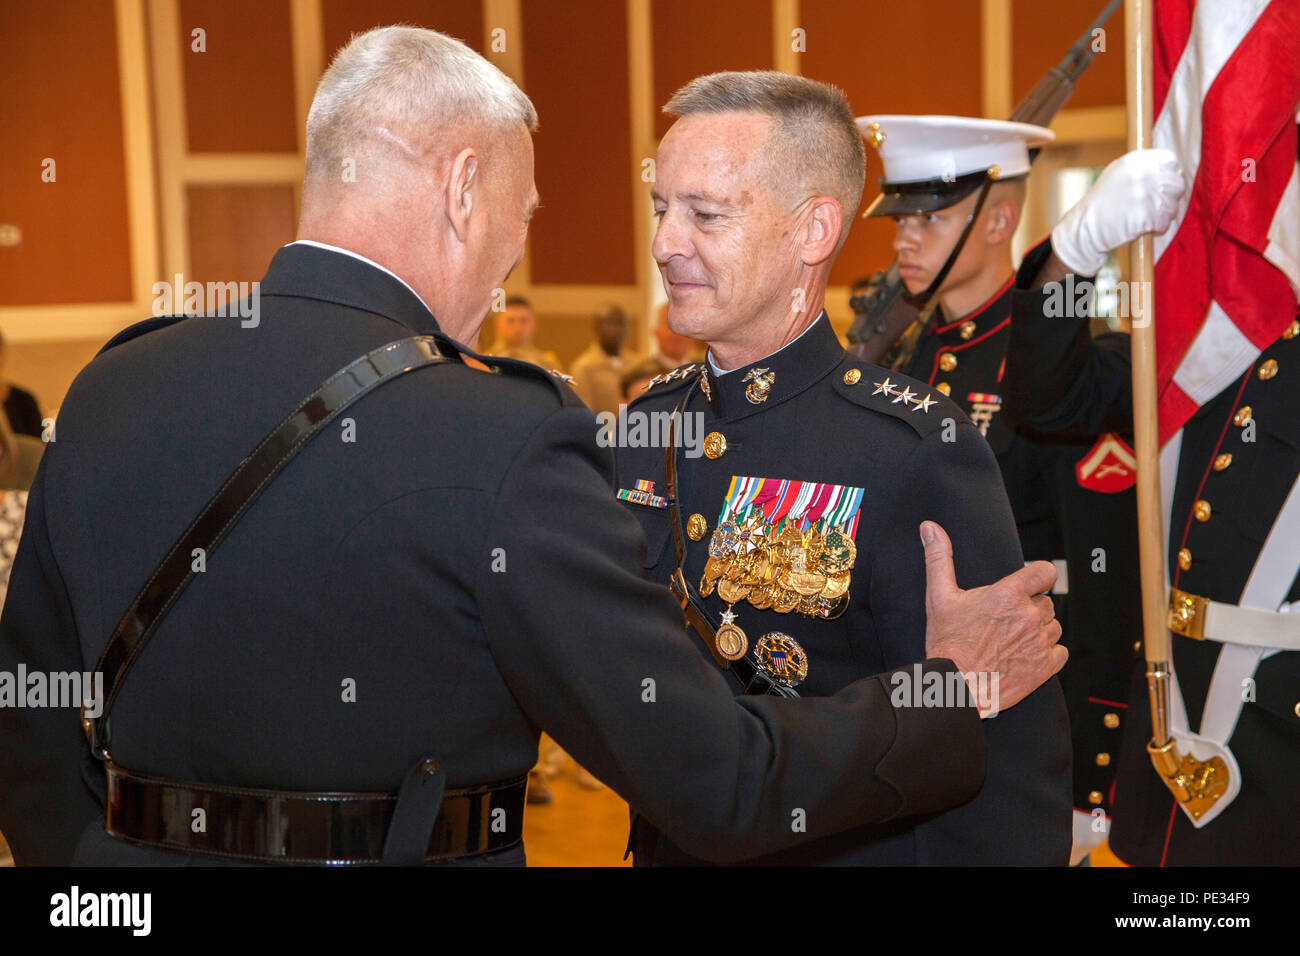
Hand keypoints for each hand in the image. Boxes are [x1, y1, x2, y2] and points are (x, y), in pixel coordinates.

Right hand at [921, 521, 1065, 717]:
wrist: (956, 687)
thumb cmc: (947, 644)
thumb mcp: (939, 597)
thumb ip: (939, 558)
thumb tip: (930, 528)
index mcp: (1008, 594)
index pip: (1046, 572)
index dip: (1037, 578)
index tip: (1026, 587)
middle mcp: (1029, 615)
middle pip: (1046, 601)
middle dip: (1030, 608)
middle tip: (1005, 622)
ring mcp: (1040, 642)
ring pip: (1054, 626)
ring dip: (1039, 631)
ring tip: (1012, 640)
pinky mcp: (1046, 666)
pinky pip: (1060, 651)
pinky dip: (1046, 654)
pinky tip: (1024, 656)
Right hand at [1050, 147, 1184, 275]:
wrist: (1084, 227)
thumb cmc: (1102, 202)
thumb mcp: (1117, 174)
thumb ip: (1142, 168)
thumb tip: (1171, 170)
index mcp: (1135, 161)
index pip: (1170, 160)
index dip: (1170, 174)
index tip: (1162, 185)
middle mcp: (1142, 174)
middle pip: (1177, 184)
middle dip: (1170, 197)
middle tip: (1156, 206)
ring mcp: (1145, 195)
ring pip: (1173, 205)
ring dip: (1164, 215)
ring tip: (1146, 218)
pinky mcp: (1146, 216)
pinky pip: (1164, 222)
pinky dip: (1157, 228)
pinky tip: (1143, 227)